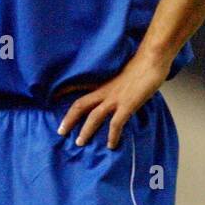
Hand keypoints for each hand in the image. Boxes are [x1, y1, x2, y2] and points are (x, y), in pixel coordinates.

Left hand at [56, 50, 171, 148]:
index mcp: (103, 84)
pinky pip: (116, 124)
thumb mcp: (124, 75)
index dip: (64, 91)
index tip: (52, 97)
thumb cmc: (142, 66)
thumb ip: (117, 86)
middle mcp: (105, 91)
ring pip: (94, 117)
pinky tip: (111, 145)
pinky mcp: (127, 105)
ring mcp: (115, 98)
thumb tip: (119, 93)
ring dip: (85, 131)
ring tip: (79, 143)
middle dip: (69, 119)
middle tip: (60, 132)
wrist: (152, 59)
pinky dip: (112, 136)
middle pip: (80, 105)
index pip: (78, 86)